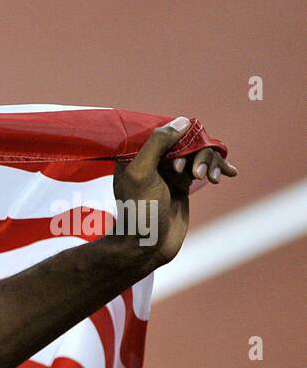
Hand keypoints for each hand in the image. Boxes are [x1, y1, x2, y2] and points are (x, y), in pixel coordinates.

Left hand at [112, 117, 237, 264]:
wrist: (148, 245)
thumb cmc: (141, 210)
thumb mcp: (143, 172)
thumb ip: (158, 143)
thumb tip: (183, 121)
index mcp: (137, 154)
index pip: (165, 131)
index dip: (180, 138)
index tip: (183, 158)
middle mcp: (153, 160)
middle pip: (186, 141)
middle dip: (198, 153)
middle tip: (195, 174)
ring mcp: (170, 172)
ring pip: (198, 154)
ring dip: (209, 162)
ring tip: (209, 180)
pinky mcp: (184, 184)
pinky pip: (204, 168)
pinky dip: (218, 169)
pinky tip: (230, 173)